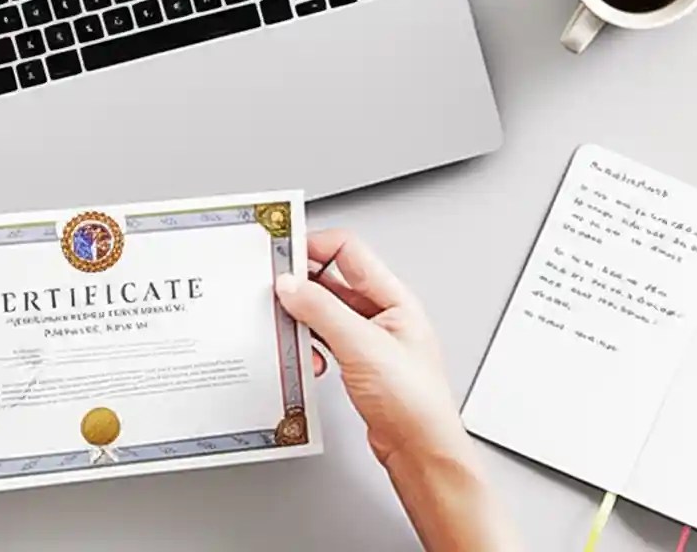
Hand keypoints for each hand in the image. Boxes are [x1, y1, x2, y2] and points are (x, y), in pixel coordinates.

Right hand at [278, 231, 517, 551]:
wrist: (420, 449)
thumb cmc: (414, 401)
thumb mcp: (361, 346)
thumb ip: (322, 311)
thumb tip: (290, 285)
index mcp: (393, 297)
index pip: (347, 251)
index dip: (313, 246)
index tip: (282, 253)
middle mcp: (383, 313)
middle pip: (332, 280)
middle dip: (302, 286)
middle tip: (276, 292)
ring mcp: (369, 338)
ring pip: (326, 312)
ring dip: (305, 319)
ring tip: (290, 331)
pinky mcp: (357, 362)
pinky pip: (325, 339)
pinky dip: (310, 344)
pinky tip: (308, 358)